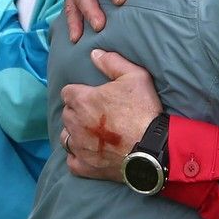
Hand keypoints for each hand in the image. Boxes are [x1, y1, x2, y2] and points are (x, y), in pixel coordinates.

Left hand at [59, 49, 161, 182]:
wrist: (152, 147)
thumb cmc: (143, 109)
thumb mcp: (135, 76)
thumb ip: (112, 62)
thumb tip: (94, 53)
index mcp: (83, 100)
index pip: (67, 92)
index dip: (79, 93)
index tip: (92, 96)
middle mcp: (75, 122)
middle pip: (67, 114)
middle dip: (78, 112)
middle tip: (97, 114)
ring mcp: (78, 146)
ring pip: (66, 137)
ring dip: (75, 133)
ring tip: (91, 133)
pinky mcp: (85, 165)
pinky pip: (71, 160)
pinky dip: (78, 156)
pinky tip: (89, 152)